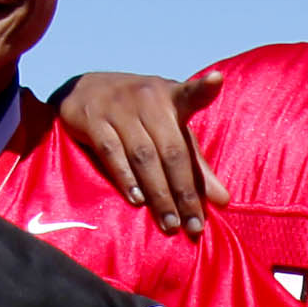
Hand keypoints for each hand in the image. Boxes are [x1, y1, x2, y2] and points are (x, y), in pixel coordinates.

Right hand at [50, 66, 220, 230]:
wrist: (85, 89)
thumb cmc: (138, 115)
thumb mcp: (168, 130)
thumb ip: (194, 164)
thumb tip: (222, 201)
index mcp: (171, 97)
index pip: (190, 93)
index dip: (203, 88)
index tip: (217, 81)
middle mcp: (147, 99)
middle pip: (171, 150)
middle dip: (184, 191)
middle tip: (193, 226)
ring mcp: (119, 108)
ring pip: (143, 156)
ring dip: (158, 193)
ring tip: (170, 223)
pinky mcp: (93, 119)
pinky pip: (111, 152)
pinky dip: (125, 178)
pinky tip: (136, 200)